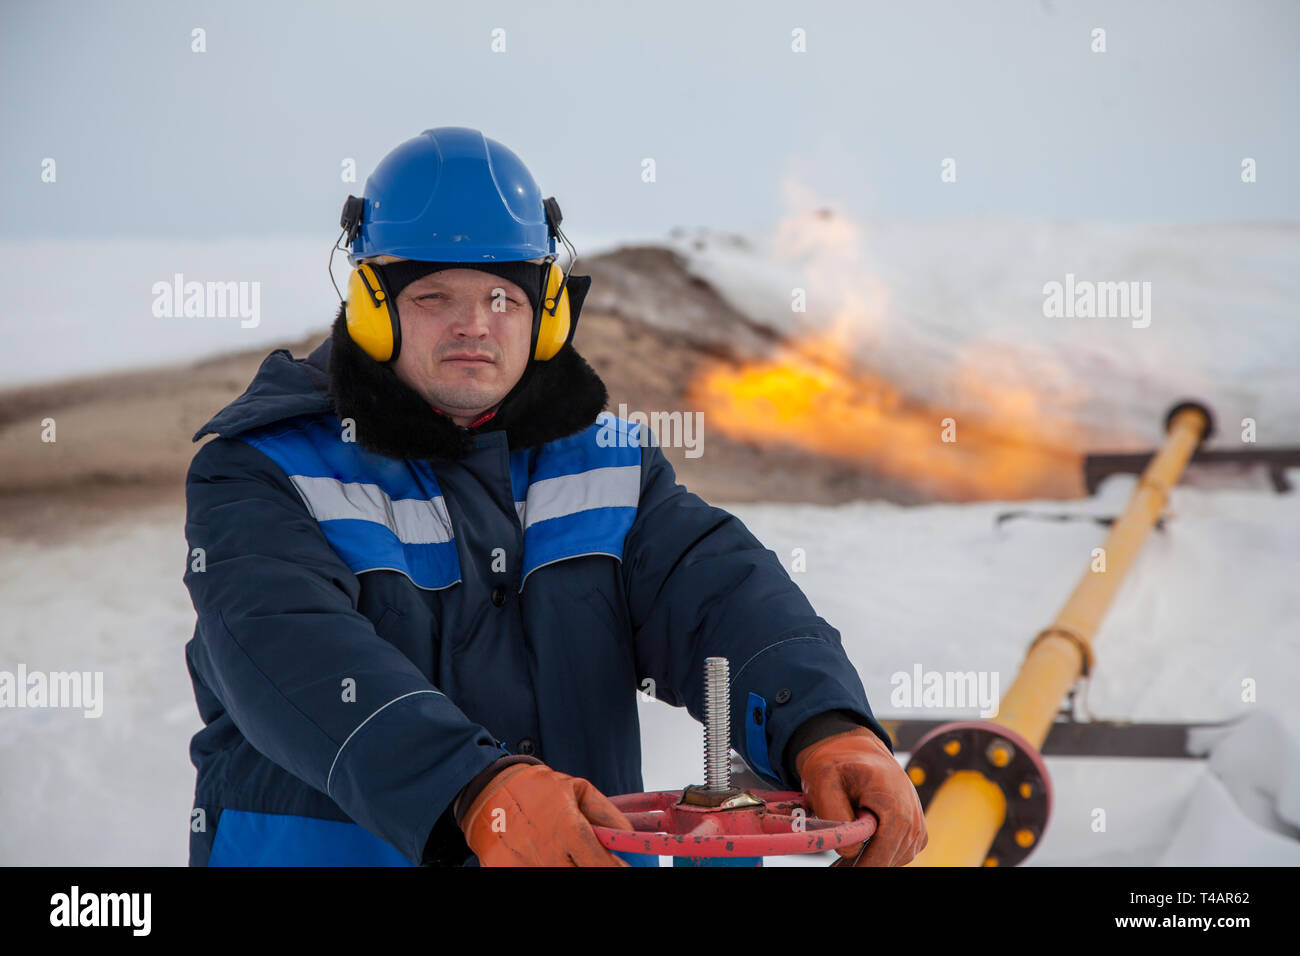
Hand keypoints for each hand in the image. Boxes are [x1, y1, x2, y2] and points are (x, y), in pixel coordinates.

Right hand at [459, 762, 633, 866]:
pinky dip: (542, 867)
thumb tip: (628, 835)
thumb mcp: (577, 789)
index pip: (603, 865)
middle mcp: (548, 852)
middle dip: (592, 867)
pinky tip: (541, 856)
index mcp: (569, 830)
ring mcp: (525, 866)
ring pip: (560, 877)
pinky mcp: (504, 871)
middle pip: (583, 874)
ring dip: (566, 866)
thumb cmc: (536, 789)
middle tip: (588, 858)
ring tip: (562, 853)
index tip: (619, 866)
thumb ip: (606, 814)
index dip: (616, 868)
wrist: (488, 790)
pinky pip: (534, 874)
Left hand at [795, 727, 927, 865]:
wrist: (858, 752)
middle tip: (835, 863)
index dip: (859, 866)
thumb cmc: (838, 764)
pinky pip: (895, 855)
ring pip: (890, 861)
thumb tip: (851, 851)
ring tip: (844, 849)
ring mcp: (918, 829)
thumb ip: (833, 814)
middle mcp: (913, 819)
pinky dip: (876, 854)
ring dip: (867, 859)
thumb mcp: (822, 779)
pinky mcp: (916, 834)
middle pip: (885, 862)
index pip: (881, 856)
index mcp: (894, 804)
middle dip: (859, 864)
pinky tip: (858, 844)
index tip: (837, 868)